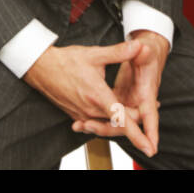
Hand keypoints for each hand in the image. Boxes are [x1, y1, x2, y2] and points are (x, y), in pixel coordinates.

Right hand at [24, 39, 156, 156]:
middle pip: (119, 124)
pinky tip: (116, 111)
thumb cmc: (66, 61)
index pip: (121, 120)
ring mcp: (83, 114)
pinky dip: (109, 119)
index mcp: (97, 96)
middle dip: (136, 119)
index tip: (148, 146)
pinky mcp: (77, 115)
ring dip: (123, 119)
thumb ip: (119, 52)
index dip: (137, 134)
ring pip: (108, 124)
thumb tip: (138, 46)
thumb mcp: (95, 54)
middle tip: (152, 106)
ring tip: (137, 108)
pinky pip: (97, 123)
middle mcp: (90, 109)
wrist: (41, 69)